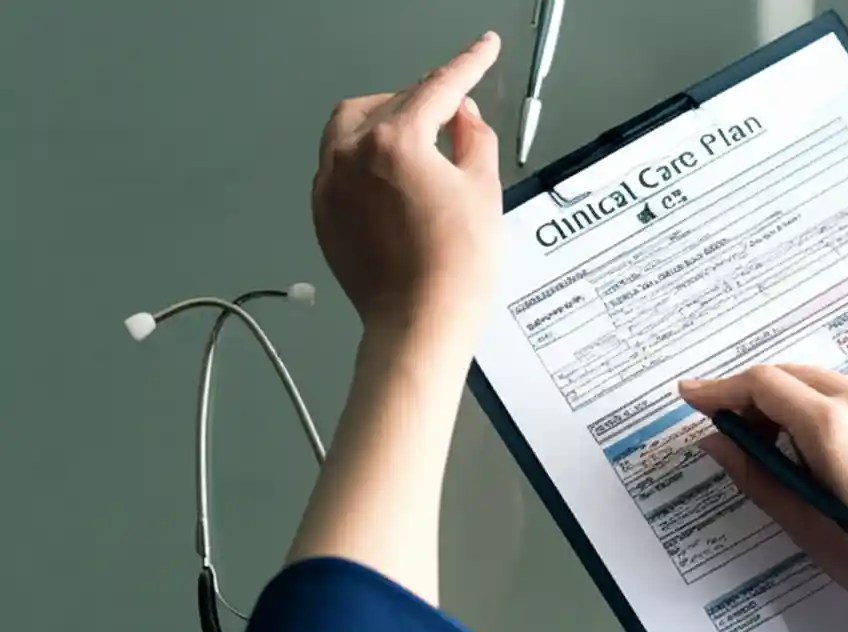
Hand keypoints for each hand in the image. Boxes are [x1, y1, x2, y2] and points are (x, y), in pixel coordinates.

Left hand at [311, 32, 502, 332]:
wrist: (421, 326)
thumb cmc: (453, 272)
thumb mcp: (484, 191)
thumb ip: (474, 138)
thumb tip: (463, 118)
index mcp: (394, 142)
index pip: (438, 88)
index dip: (468, 65)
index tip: (482, 50)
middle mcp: (351, 156)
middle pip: (392, 103)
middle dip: (427, 100)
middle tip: (459, 113)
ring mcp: (330, 186)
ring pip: (351, 126)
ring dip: (386, 120)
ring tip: (420, 139)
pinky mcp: (324, 214)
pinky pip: (338, 164)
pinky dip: (365, 156)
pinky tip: (394, 176)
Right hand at [679, 365, 847, 624]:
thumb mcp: (801, 521)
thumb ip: (753, 472)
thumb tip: (716, 440)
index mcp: (833, 427)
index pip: (763, 384)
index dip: (722, 389)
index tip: (695, 396)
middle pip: (794, 376)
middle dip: (757, 396)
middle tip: (737, 431)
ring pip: (831, 383)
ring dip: (800, 403)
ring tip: (791, 450)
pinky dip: (841, 410)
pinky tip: (838, 449)